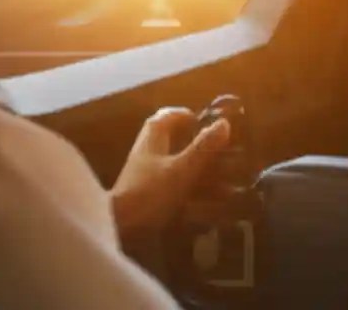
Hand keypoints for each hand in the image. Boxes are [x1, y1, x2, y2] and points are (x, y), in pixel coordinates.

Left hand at [110, 107, 230, 235]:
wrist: (119, 231)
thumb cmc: (149, 193)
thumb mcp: (181, 169)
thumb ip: (202, 148)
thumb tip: (224, 123)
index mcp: (152, 141)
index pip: (166, 117)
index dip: (184, 115)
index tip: (204, 120)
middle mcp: (147, 156)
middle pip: (173, 145)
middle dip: (200, 150)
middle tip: (223, 156)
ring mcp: (146, 180)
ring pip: (178, 172)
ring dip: (201, 178)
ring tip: (227, 189)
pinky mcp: (147, 203)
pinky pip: (175, 196)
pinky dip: (194, 201)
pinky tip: (211, 212)